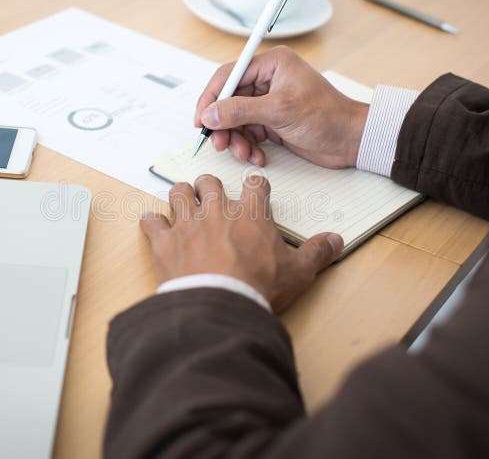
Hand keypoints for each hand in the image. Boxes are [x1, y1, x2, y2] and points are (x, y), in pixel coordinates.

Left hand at [140, 174, 343, 312]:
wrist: (219, 306)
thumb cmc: (258, 287)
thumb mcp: (298, 272)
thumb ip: (317, 253)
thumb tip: (336, 241)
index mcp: (250, 213)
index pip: (255, 185)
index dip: (256, 186)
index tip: (255, 191)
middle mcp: (217, 210)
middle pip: (210, 182)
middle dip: (210, 186)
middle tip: (212, 196)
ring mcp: (187, 223)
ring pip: (179, 193)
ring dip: (181, 196)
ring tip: (184, 201)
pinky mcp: (164, 242)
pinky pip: (152, 222)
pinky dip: (153, 224)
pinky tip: (155, 227)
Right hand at [194, 46, 368, 167]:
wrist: (351, 140)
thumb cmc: (327, 116)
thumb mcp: (279, 110)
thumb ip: (240, 111)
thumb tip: (210, 113)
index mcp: (272, 65)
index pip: (229, 76)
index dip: (211, 98)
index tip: (200, 118)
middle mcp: (269, 81)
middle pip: (229, 100)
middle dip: (224, 124)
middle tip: (220, 142)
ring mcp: (270, 102)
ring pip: (237, 120)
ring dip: (236, 139)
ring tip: (243, 152)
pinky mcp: (273, 122)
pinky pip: (249, 133)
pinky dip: (249, 146)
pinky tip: (257, 155)